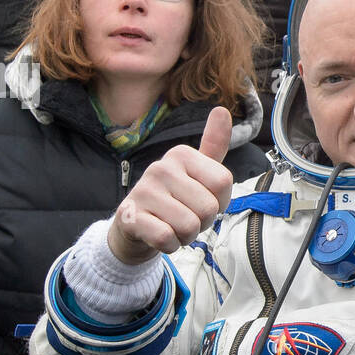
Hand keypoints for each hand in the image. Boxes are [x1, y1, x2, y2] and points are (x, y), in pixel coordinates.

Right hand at [107, 107, 232, 263]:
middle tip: (185, 216)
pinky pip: (166, 239)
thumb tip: (221, 109)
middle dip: (202, 222)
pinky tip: (159, 236)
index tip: (202, 199)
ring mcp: (143, 190)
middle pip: (209, 208)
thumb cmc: (174, 199)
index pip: (224, 182)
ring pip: (189, 226)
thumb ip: (213, 145)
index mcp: (181, 154)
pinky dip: (169, 245)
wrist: (135, 226)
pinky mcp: (130, 216)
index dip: (220, 201)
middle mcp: (160, 167)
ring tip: (172, 225)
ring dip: (186, 235)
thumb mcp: (196, 172)